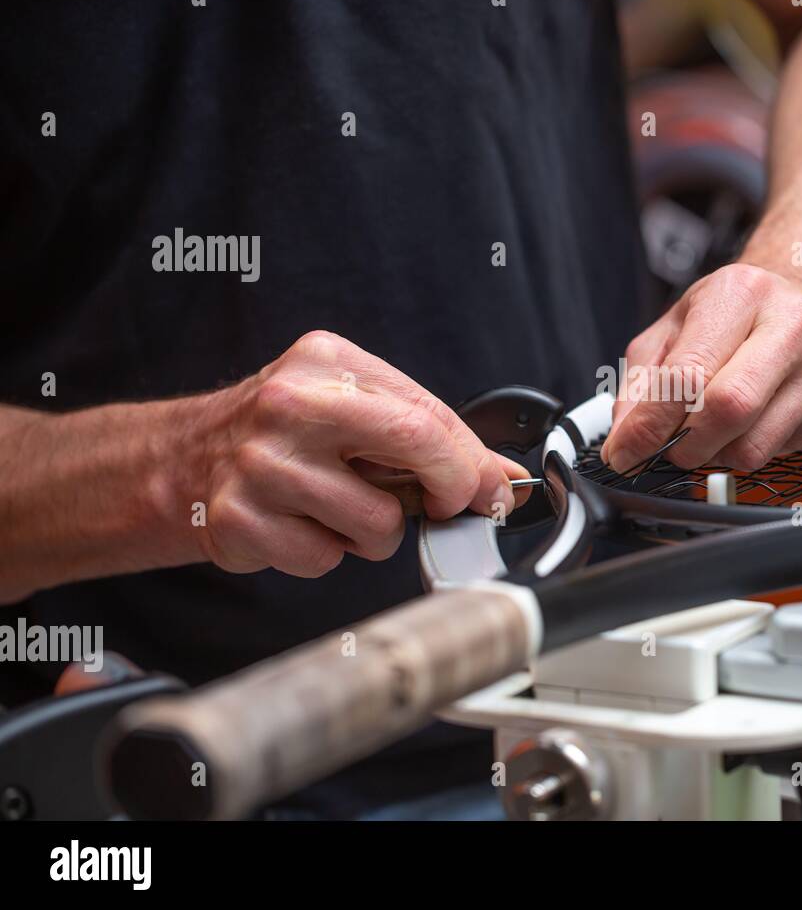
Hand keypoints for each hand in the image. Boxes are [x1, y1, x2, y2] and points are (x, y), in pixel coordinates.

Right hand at [184, 331, 527, 577]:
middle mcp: (290, 404)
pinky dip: (325, 553)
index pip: (426, 412)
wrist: (179, 461)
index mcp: (326, 363)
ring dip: (374, 532)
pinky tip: (300, 526)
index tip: (490, 491)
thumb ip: (428, 437)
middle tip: (441, 506)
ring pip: (376, 522)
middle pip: (414, 445)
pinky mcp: (238, 518)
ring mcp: (260, 462)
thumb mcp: (352, 411)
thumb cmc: (284, 436)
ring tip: (340, 510)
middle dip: (447, 489)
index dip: (471, 462)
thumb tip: (502, 479)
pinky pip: (326, 559)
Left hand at [601, 264, 801, 472]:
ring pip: (754, 447)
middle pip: (731, 409)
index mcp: (741, 293)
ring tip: (710, 431)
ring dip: (716, 455)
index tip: (624, 453)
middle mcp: (793, 325)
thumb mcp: (675, 326)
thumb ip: (642, 382)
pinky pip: (778, 455)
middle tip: (668, 449)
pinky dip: (749, 449)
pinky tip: (751, 420)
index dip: (649, 425)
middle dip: (686, 446)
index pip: (689, 374)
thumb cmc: (735, 312)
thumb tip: (625, 439)